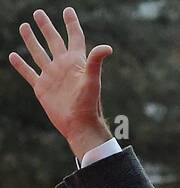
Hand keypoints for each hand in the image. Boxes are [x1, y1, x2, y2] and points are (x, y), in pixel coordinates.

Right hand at [8, 7, 112, 158]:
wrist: (79, 125)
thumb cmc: (88, 104)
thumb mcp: (92, 80)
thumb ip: (95, 62)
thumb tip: (107, 48)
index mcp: (75, 61)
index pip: (74, 37)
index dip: (71, 23)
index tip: (68, 10)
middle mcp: (62, 66)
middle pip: (53, 40)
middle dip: (46, 27)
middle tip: (38, 13)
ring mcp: (51, 76)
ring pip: (38, 53)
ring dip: (31, 40)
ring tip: (24, 26)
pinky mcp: (42, 88)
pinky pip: (29, 73)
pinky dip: (20, 65)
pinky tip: (13, 56)